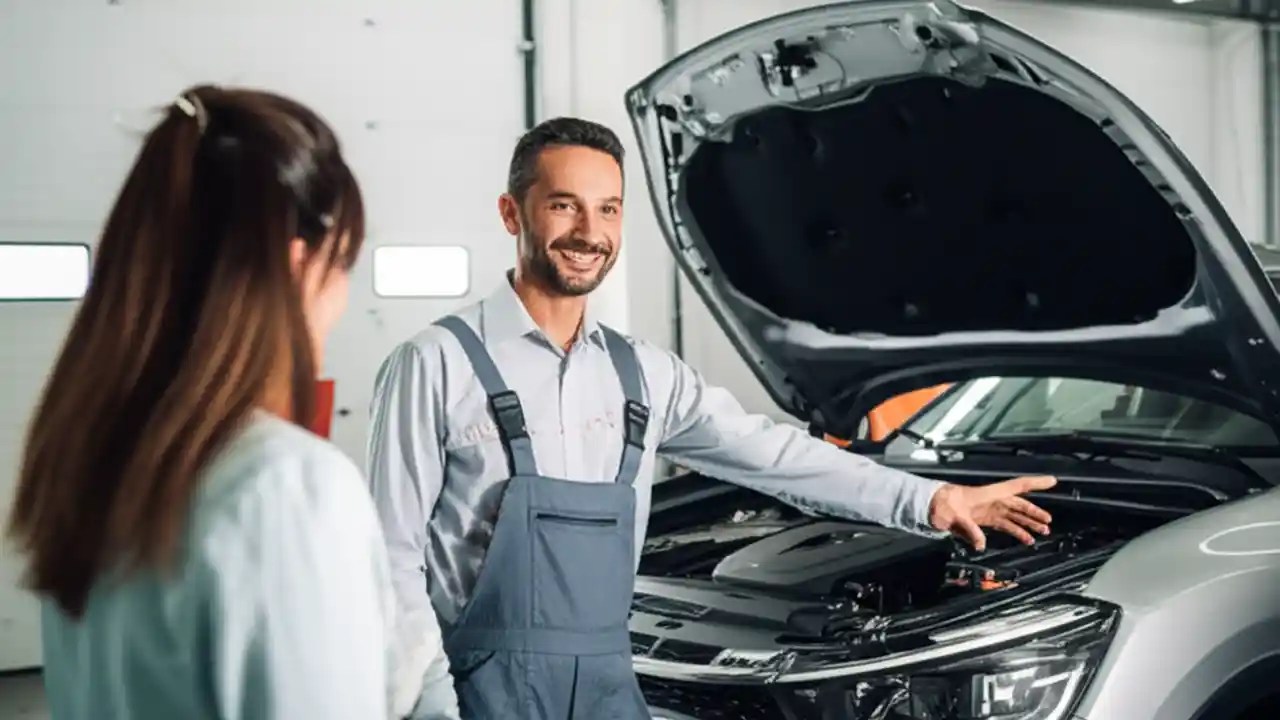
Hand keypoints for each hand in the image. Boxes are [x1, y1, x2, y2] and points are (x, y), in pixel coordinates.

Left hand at [928, 476, 1056, 550]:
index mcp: (989, 494)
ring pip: (1013, 516)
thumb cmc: (942, 504)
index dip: (1036, 483)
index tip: (1053, 481)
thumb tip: (981, 545)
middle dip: (1034, 512)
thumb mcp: (955, 516)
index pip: (1017, 486)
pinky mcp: (983, 519)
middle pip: (1019, 504)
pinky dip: (1015, 531)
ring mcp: (988, 510)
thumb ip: (969, 530)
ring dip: (1027, 523)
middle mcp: (992, 500)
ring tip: (1042, 532)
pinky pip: (1004, 525)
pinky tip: (1025, 539)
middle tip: (1048, 521)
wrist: (929, 505)